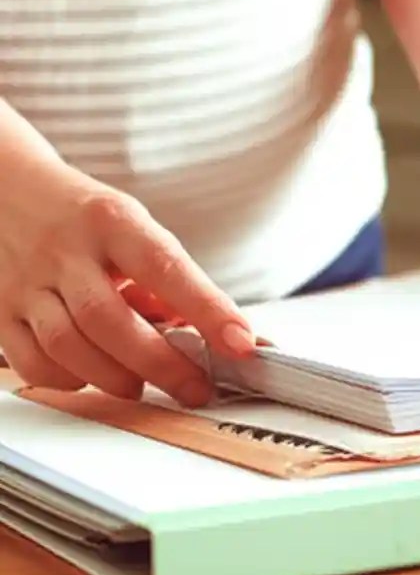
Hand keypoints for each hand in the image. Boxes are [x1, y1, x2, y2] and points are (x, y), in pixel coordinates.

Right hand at [0, 163, 255, 405]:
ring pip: (67, 344)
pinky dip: (68, 379)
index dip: (207, 309)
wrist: (1, 187)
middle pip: (108, 318)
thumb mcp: (132, 227)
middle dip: (160, 363)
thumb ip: (166, 279)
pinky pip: (32, 361)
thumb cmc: (84, 216)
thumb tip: (210, 332)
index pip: (165, 266)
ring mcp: (26, 282)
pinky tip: (92, 375)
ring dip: (114, 377)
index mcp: (110, 220)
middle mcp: (64, 250)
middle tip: (195, 387)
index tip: (241, 343)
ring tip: (142, 387)